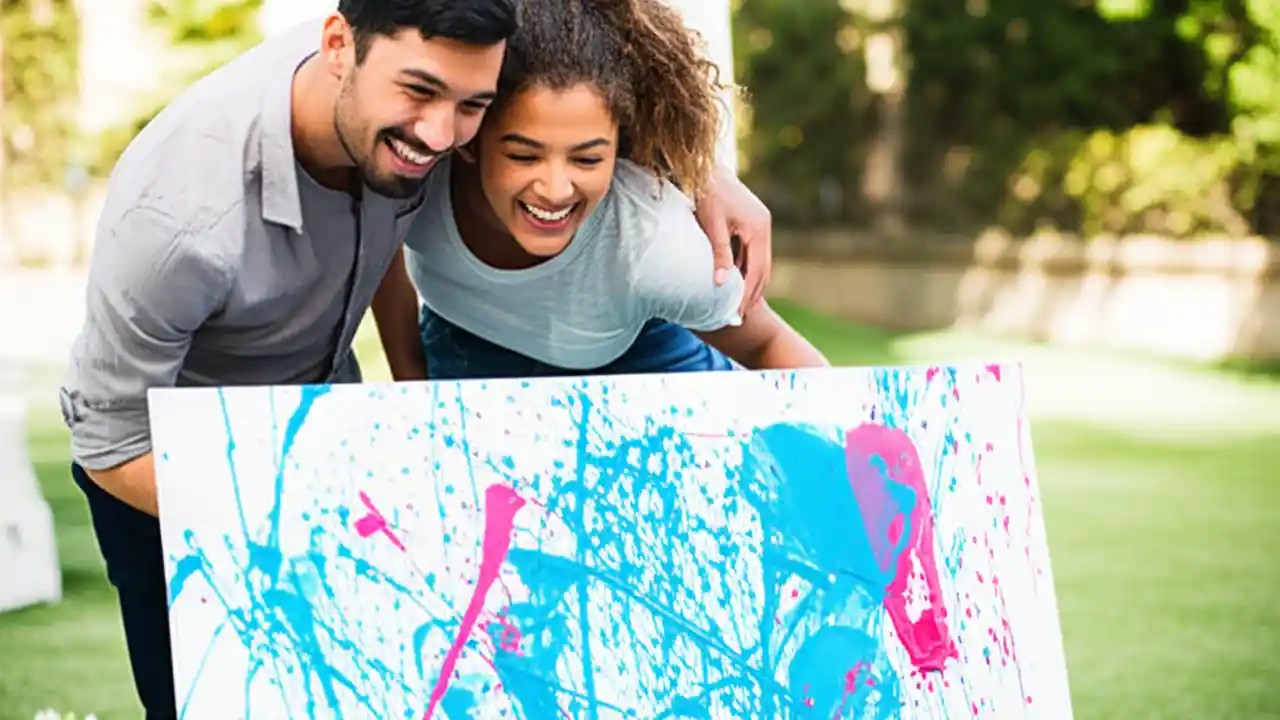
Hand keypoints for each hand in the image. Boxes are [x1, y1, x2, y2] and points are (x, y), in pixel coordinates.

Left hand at [694, 163, 773, 315]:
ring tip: (737, 305)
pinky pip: (753, 253)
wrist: (705, 167)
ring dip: (751, 284)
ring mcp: (761, 224)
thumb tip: (719, 284)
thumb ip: (718, 254)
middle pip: (763, 270)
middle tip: (739, 316)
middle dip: (753, 294)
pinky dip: (746, 270)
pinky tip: (734, 282)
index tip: (737, 314)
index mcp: (758, 229)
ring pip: (760, 262)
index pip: (756, 271)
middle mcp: (764, 227)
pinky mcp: (753, 222)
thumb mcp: (711, 225)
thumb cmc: (706, 194)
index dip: (746, 295)